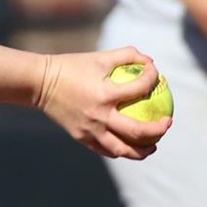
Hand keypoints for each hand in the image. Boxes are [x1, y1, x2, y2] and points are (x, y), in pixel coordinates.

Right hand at [36, 46, 172, 159]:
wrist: (39, 83)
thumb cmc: (71, 67)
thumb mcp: (98, 57)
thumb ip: (126, 55)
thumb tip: (149, 62)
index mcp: (105, 94)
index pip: (140, 88)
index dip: (153, 78)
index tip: (156, 75)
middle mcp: (99, 116)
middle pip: (137, 131)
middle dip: (157, 130)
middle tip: (167, 123)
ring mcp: (89, 130)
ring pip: (122, 149)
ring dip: (142, 150)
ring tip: (153, 146)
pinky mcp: (81, 137)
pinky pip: (105, 149)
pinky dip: (120, 150)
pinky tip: (129, 146)